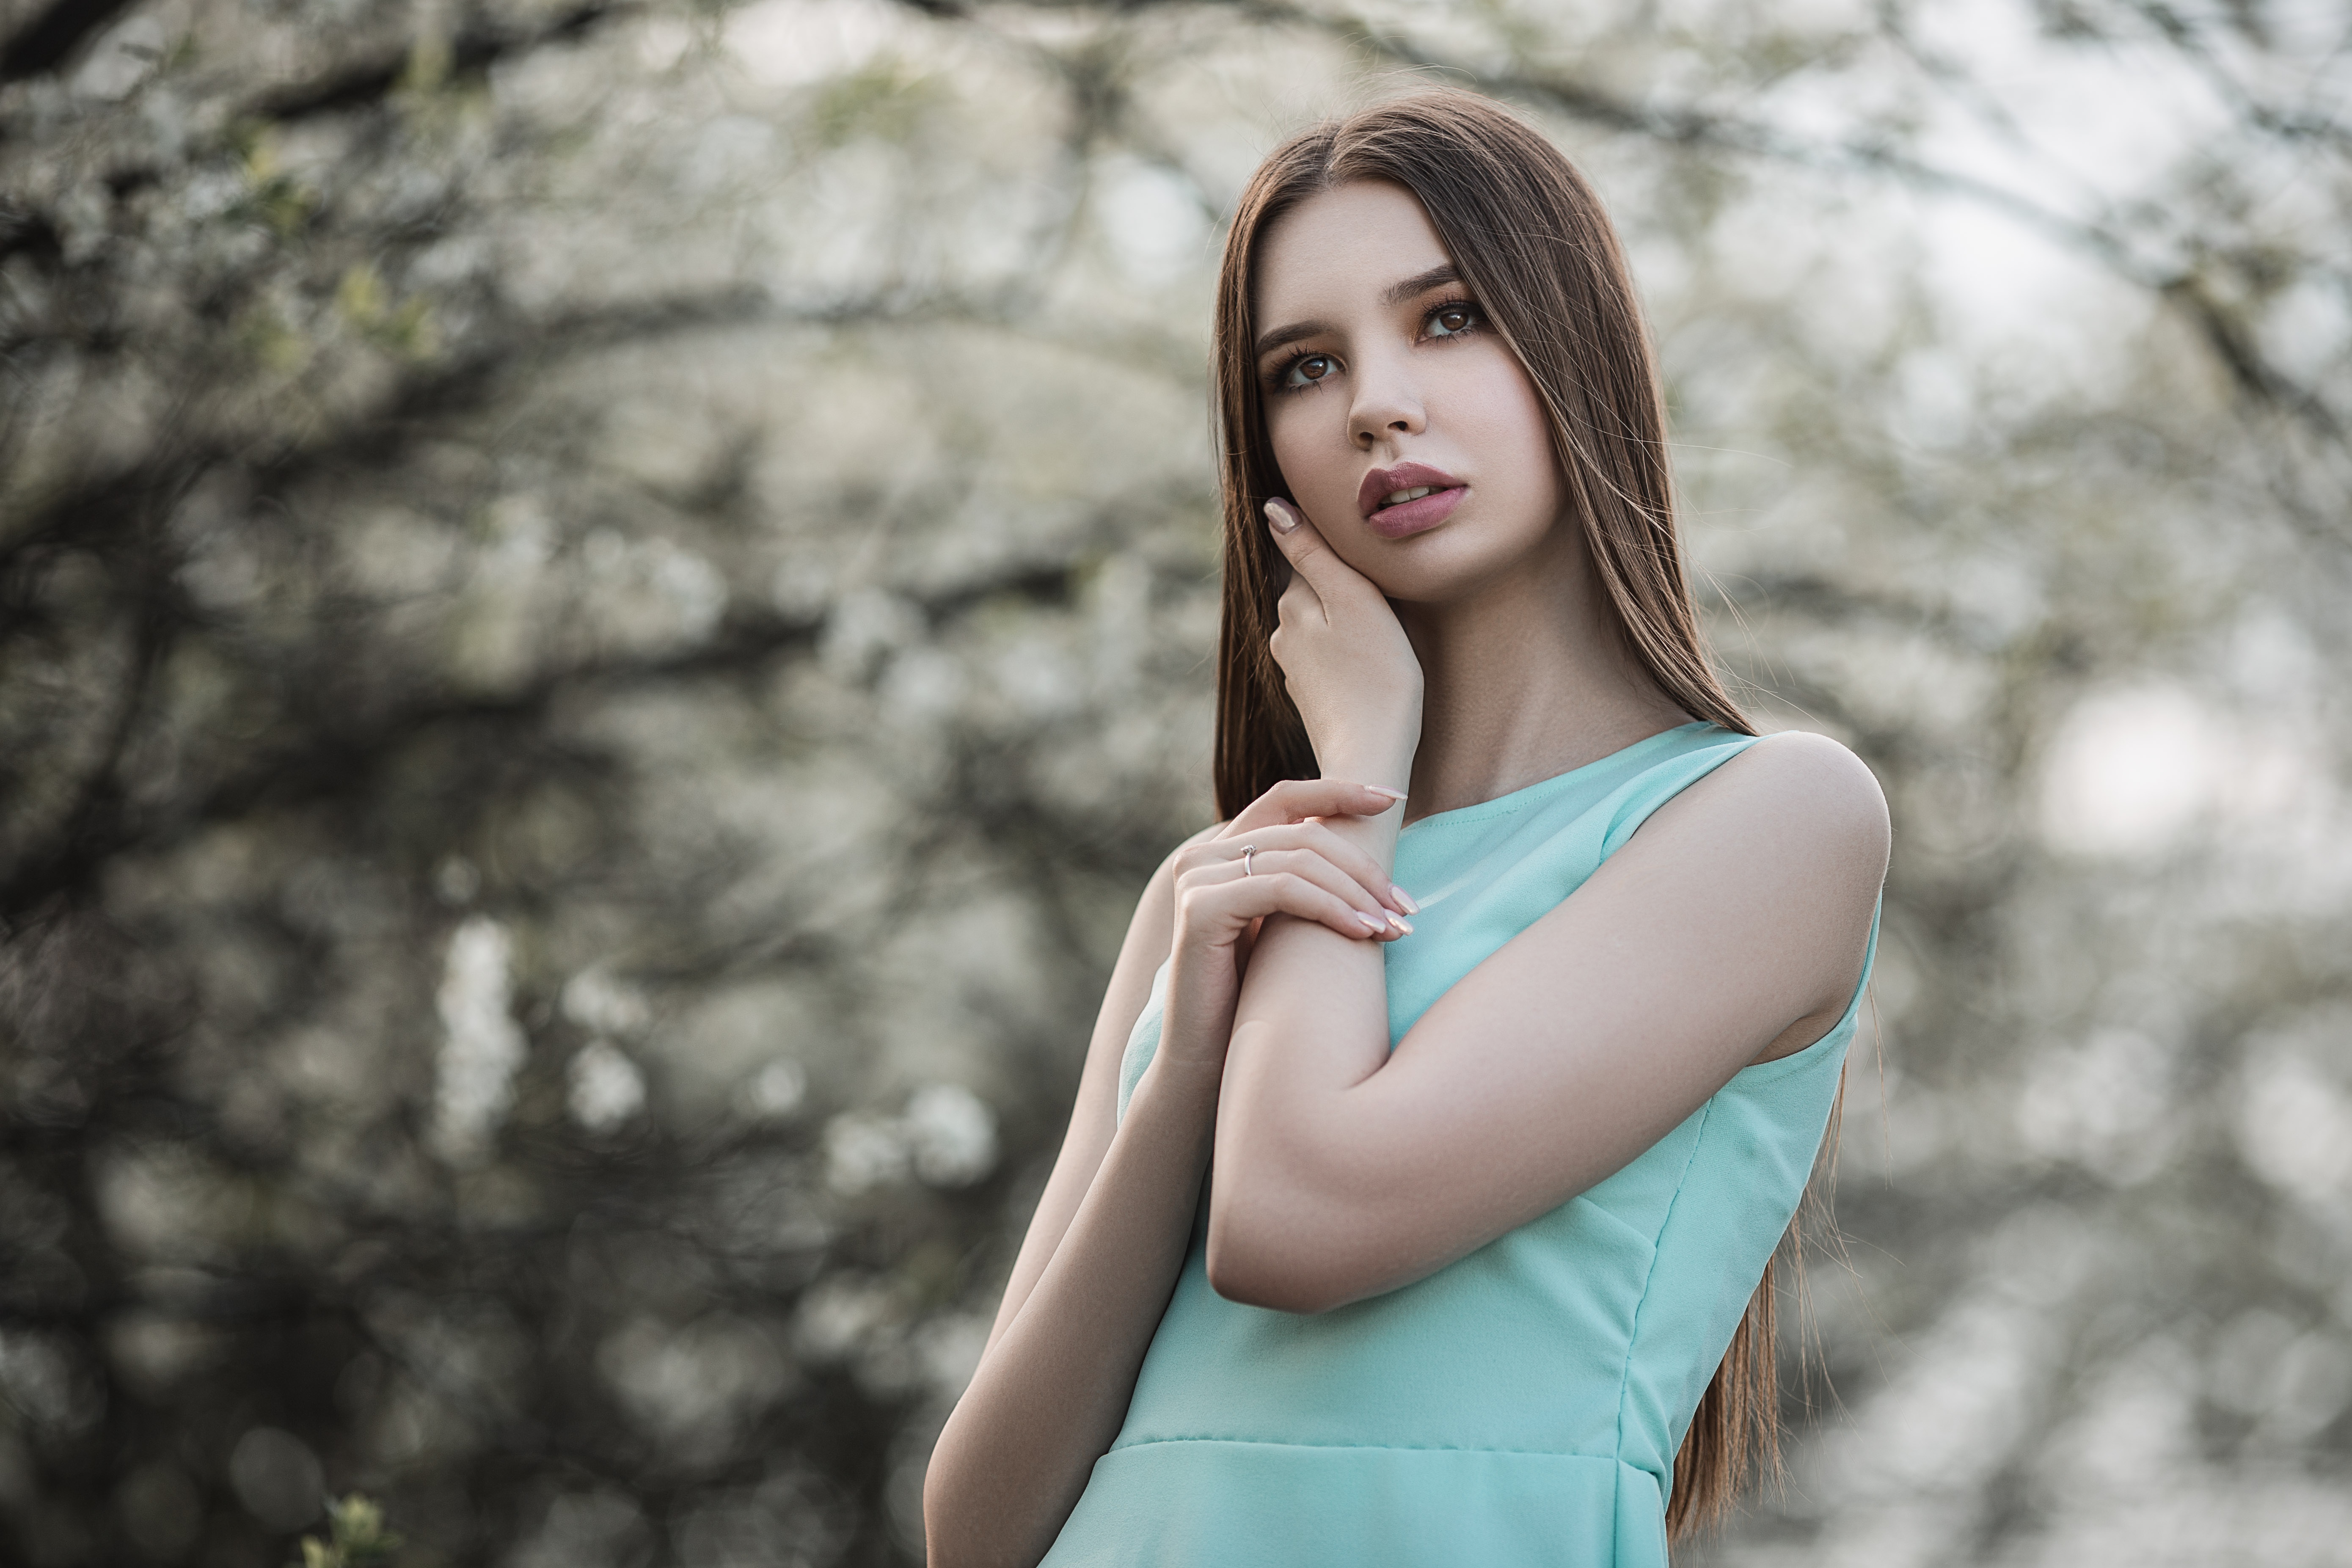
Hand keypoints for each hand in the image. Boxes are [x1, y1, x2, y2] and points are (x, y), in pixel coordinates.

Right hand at [1158, 779, 1411, 1070]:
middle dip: (1366, 867)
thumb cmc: (1256, 999)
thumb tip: (1371, 859)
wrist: (1209, 1060)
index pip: (1286, 796)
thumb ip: (1307, 885)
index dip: (1340, 790)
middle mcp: (1203, 857)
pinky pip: (1283, 889)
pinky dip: (1331, 907)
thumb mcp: (1287, 929)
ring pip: (1300, 859)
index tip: (1395, 799)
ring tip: (1395, 928)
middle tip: (1407, 906)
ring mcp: (1196, 879)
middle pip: (1305, 832)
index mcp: (1223, 852)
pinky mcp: (1199, 909)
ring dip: (1358, 891)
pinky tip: (1362, 932)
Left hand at [1264, 498, 1423, 785]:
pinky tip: (1369, 667)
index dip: (1342, 553)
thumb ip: (1313, 552)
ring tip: (1381, 635)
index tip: (1370, 562)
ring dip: (1346, 624)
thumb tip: (1273, 509)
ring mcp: (1296, 670)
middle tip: (1384, 599)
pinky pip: (1329, 660)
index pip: (1310, 556)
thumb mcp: (1353, 599)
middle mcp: (1285, 636)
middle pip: (1316, 592)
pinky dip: (1347, 656)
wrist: (1373, 756)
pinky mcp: (1314, 698)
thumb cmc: (1376, 676)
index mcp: (1293, 604)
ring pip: (1323, 627)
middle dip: (1343, 589)